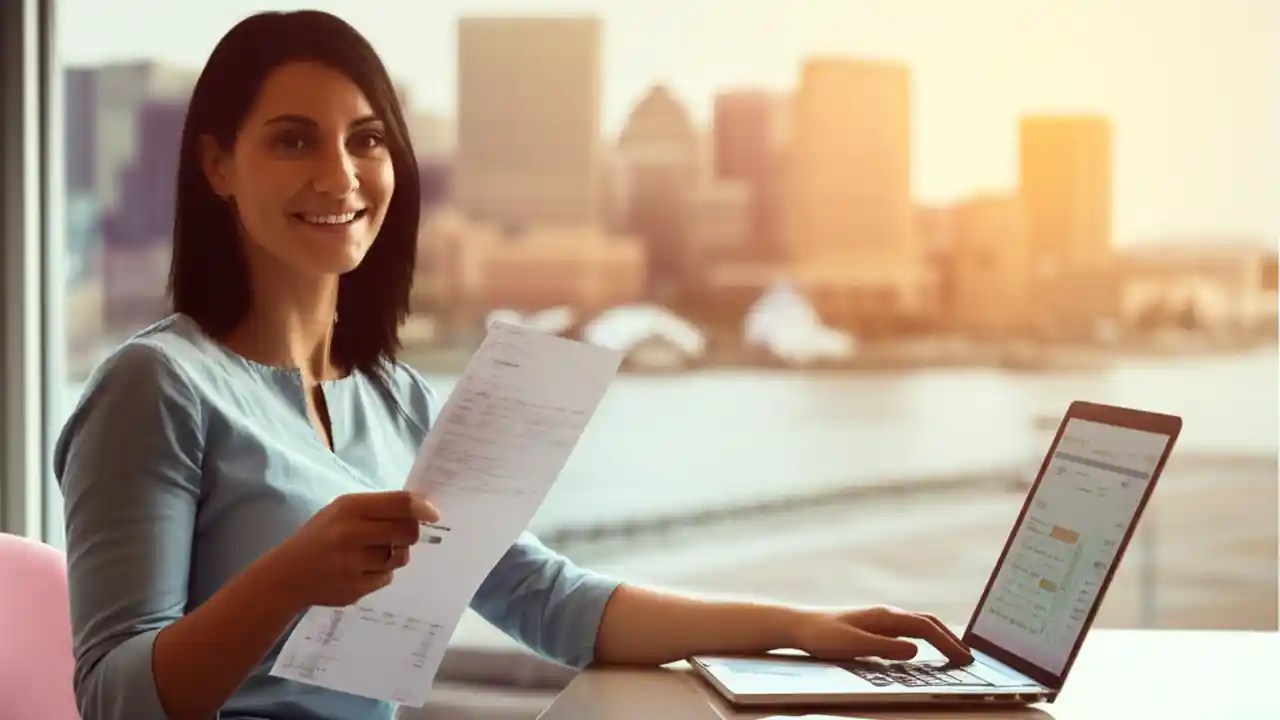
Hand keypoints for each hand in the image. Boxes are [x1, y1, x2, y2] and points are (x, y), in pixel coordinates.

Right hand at [263, 490, 439, 609]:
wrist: (287, 575)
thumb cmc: (321, 536)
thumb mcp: (341, 511)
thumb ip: (378, 508)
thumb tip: (422, 507)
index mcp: (350, 508)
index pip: (400, 503)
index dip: (423, 508)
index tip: (434, 514)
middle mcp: (352, 534)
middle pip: (407, 532)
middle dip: (411, 533)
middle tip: (400, 535)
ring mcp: (353, 564)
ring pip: (400, 557)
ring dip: (395, 555)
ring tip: (372, 553)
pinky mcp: (356, 589)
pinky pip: (386, 578)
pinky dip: (380, 573)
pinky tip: (360, 570)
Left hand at [789, 605, 972, 664]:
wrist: (797, 625)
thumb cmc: (822, 635)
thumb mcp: (855, 644)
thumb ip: (885, 647)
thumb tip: (916, 650)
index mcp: (885, 616)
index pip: (926, 627)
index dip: (948, 644)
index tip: (964, 660)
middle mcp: (886, 614)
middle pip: (927, 622)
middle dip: (950, 639)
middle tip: (968, 658)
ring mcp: (879, 618)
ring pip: (918, 624)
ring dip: (939, 636)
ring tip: (954, 653)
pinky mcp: (872, 625)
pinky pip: (907, 629)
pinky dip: (924, 637)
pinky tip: (924, 649)